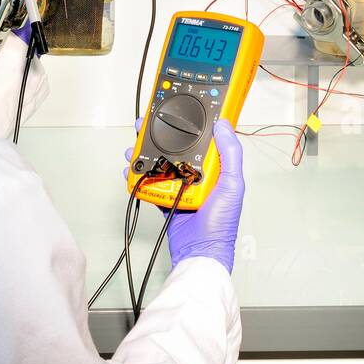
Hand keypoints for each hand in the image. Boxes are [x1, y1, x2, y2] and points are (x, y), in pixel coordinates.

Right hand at [123, 119, 243, 274]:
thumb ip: (230, 154)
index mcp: (214, 168)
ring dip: (144, 153)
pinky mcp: (165, 198)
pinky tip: (131, 169)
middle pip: (175, 148)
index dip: (189, 124)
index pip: (201, 139)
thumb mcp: (232, 185)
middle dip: (159, 135)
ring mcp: (179, 186)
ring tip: (134, 148)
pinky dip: (139, 175)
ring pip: (159, 163)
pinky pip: (150, 182)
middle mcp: (196, 174)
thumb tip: (225, 126)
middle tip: (145, 126)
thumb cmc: (221, 224)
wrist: (200, 253)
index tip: (177, 111)